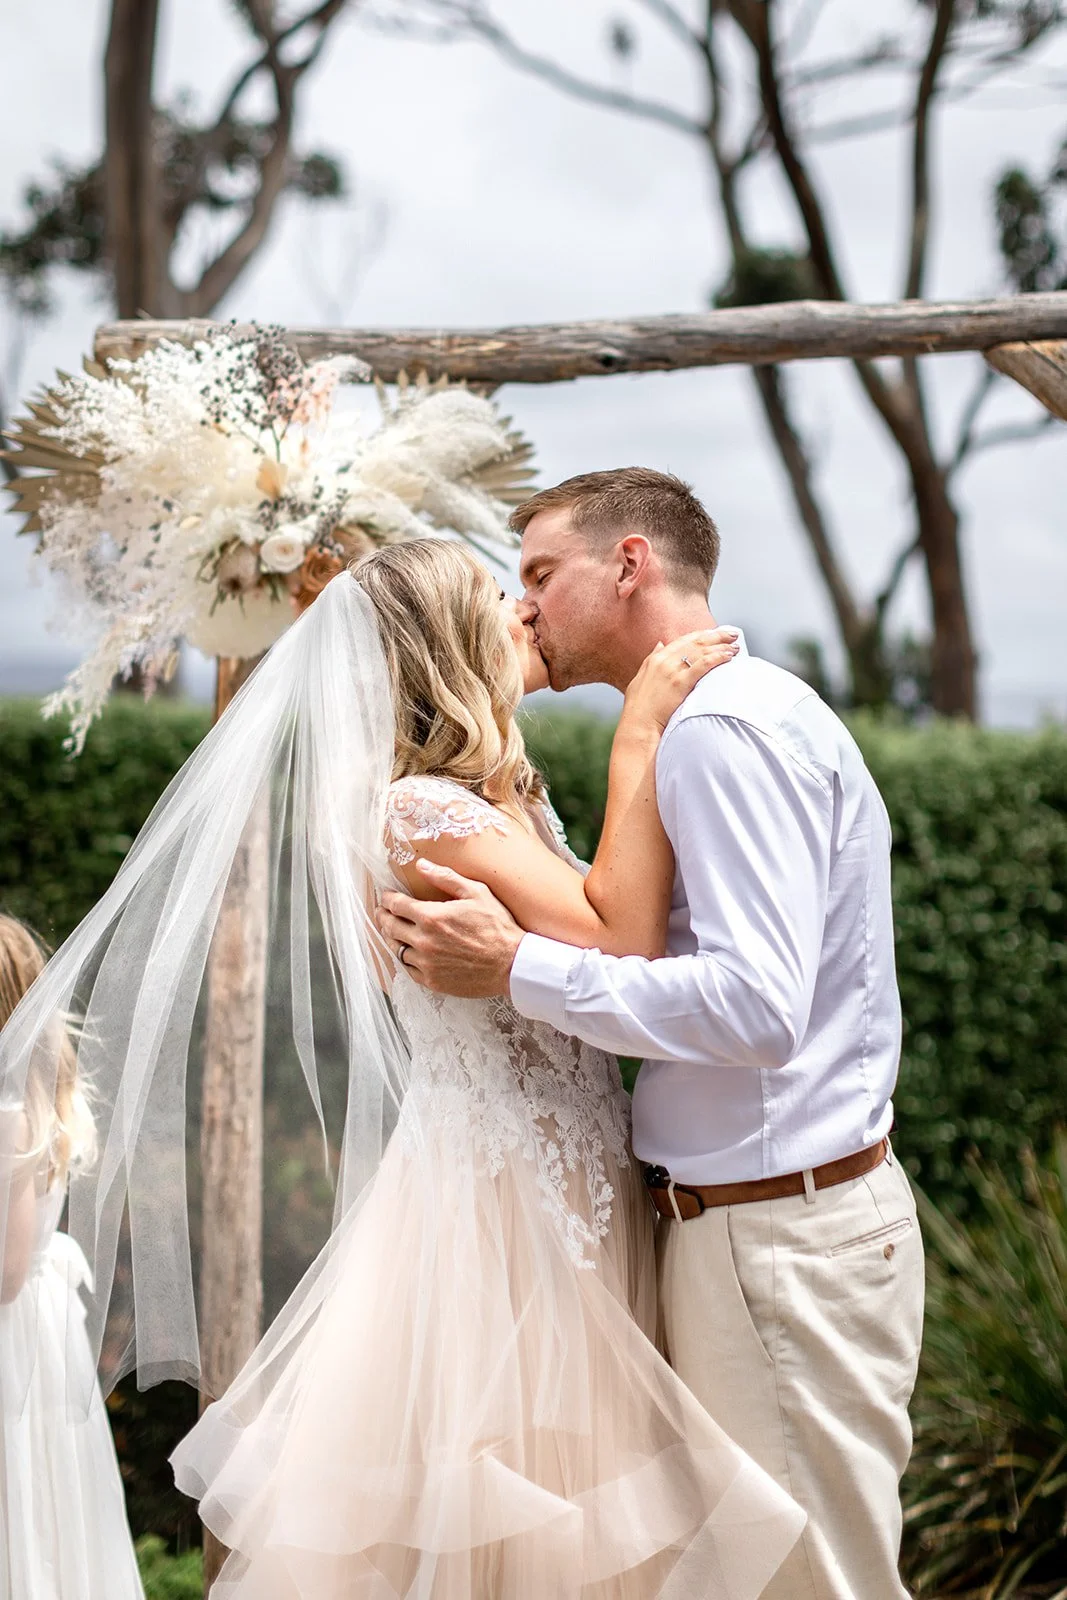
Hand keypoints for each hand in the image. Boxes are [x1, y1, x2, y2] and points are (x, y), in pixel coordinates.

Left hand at [376, 861, 524, 996]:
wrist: (511, 964)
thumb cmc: (497, 926)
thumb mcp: (476, 893)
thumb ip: (446, 877)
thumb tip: (421, 865)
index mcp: (431, 917)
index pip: (396, 905)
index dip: (388, 899)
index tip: (386, 896)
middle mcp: (423, 941)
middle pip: (390, 927)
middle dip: (383, 917)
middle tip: (382, 912)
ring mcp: (426, 964)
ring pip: (396, 949)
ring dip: (392, 938)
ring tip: (393, 931)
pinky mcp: (432, 981)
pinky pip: (407, 969)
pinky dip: (404, 958)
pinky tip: (408, 952)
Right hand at [621, 627, 738, 734]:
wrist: (638, 725)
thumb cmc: (639, 708)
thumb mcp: (640, 678)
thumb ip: (651, 659)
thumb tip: (660, 644)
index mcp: (656, 659)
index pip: (683, 640)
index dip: (702, 635)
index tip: (715, 633)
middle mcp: (664, 660)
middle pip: (696, 642)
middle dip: (716, 636)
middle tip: (732, 635)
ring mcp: (672, 671)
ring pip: (702, 651)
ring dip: (721, 647)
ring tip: (735, 647)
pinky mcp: (680, 682)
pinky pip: (703, 665)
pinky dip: (717, 658)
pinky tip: (728, 657)